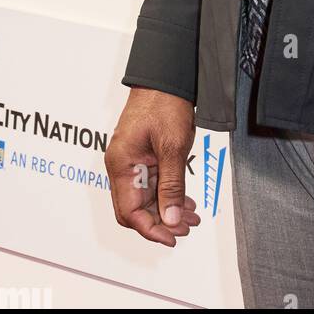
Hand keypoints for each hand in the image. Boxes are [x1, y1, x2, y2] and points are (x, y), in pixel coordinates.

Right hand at [106, 87, 201, 245]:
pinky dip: (169, 194)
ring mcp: (131, 161)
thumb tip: (172, 218)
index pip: (130, 211)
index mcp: (121, 165)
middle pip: (135, 208)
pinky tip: (186, 202)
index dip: (151, 229)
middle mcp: (122, 165)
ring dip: (168, 210)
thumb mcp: (173, 146)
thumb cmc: (164, 103)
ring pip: (146, 198)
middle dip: (161, 222)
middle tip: (186, 228)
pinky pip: (152, 183)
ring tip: (192, 218)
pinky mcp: (142, 155)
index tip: (172, 237)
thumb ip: (172, 185)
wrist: (165, 76)